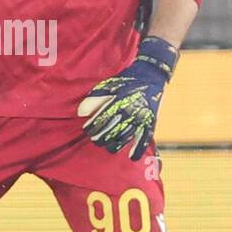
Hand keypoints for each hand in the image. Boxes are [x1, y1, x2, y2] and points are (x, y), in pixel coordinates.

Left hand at [77, 35, 178, 160]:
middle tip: (95, 139)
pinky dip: (138, 150)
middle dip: (100, 139)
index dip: (90, 128)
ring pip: (124, 139)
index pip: (99, 121)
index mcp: (117, 102)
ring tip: (108, 147)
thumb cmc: (126, 81)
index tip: (87, 129)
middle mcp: (129, 112)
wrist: (151, 75)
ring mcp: (140, 118)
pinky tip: (131, 157)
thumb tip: (80, 113)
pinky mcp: (150, 122)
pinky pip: (144, 139)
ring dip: (114, 146)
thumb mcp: (107, 86)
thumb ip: (93, 100)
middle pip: (110, 133)